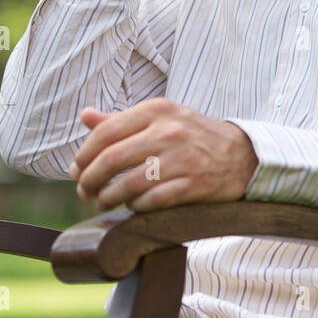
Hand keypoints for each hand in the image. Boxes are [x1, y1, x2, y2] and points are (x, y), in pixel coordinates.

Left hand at [67, 98, 258, 211]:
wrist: (242, 155)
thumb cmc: (192, 136)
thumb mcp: (160, 118)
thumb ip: (121, 119)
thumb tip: (86, 117)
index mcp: (157, 110)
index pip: (106, 131)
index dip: (84, 154)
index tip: (76, 169)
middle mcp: (169, 131)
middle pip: (113, 158)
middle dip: (90, 179)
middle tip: (83, 190)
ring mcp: (183, 159)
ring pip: (129, 183)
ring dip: (108, 197)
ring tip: (102, 201)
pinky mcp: (194, 185)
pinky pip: (153, 201)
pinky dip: (136, 207)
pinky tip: (131, 207)